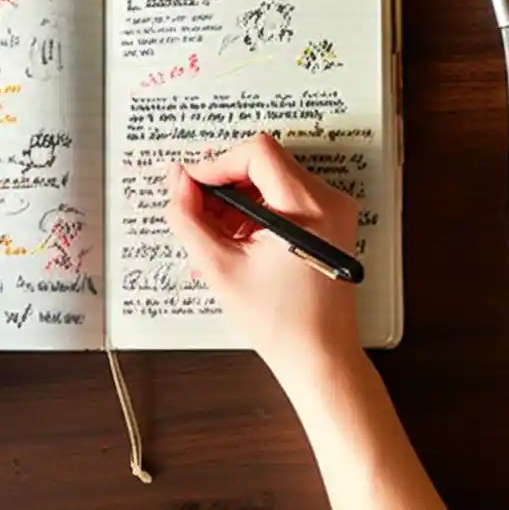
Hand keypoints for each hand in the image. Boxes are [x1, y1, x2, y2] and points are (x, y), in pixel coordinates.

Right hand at [164, 133, 359, 365]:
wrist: (319, 356)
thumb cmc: (281, 322)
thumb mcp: (220, 267)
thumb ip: (189, 218)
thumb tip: (177, 181)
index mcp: (308, 207)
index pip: (257, 153)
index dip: (217, 164)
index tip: (192, 186)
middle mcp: (328, 202)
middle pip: (263, 163)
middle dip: (224, 185)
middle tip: (198, 213)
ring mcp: (331, 212)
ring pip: (270, 180)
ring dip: (236, 201)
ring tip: (215, 236)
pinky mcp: (327, 225)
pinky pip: (283, 200)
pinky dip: (253, 213)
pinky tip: (235, 242)